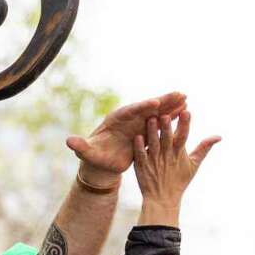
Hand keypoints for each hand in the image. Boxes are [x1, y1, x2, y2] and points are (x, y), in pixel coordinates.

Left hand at [66, 91, 186, 176]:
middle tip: (178, 93)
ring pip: (157, 112)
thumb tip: (69, 141)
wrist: (102, 161)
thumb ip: (80, 146)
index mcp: (116, 120)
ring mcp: (138, 123)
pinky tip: (184, 111)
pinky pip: (160, 121)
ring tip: (186, 98)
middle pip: (147, 107)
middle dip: (162, 101)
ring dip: (171, 106)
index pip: (131, 111)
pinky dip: (171, 116)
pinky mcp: (145, 130)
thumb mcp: (86, 152)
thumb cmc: (94, 156)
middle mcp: (129, 118)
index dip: (143, 107)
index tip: (155, 103)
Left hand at [133, 111, 219, 225]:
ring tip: (151, 119)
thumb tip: (219, 136)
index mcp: (179, 153)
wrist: (162, 200)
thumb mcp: (194, 165)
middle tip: (166, 114)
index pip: (183, 137)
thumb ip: (204, 148)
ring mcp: (154, 161)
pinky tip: (137, 136)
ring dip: (152, 132)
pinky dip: (139, 147)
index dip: (185, 125)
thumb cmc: (179, 181)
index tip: (187, 111)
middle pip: (167, 139)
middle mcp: (166, 156)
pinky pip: (140, 155)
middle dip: (167, 127)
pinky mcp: (142, 167)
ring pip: (153, 144)